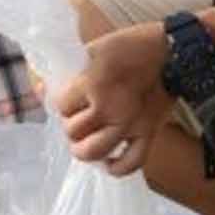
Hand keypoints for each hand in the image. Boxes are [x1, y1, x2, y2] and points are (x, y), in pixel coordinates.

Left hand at [52, 22, 171, 175]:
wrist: (172, 51)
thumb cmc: (132, 46)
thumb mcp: (94, 49)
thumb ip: (70, 71)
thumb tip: (42, 87)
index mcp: (93, 83)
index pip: (61, 105)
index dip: (62, 102)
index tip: (69, 97)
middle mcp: (110, 108)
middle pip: (73, 131)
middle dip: (70, 124)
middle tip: (77, 116)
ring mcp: (129, 124)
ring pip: (93, 151)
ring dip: (84, 149)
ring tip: (84, 141)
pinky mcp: (148, 132)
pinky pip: (131, 162)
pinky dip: (116, 168)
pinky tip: (107, 162)